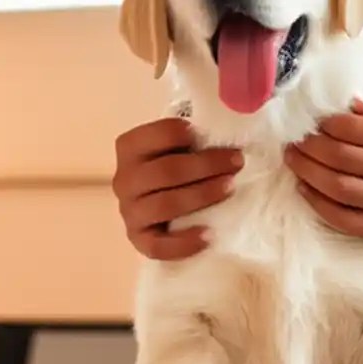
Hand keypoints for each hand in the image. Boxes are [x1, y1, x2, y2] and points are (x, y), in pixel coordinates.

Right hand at [112, 117, 242, 259]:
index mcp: (132, 147)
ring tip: (230, 188)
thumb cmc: (179, 161)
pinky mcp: (139, 238)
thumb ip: (198, 131)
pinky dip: (183, 242)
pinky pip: (157, 246)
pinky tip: (209, 235)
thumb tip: (235, 118)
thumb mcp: (183, 142)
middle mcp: (125, 178)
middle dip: (207, 165)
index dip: (188, 133)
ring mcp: (129, 211)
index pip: (159, 134)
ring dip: (202, 195)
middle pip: (167, 171)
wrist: (163, 196)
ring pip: (165, 205)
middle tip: (237, 162)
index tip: (215, 135)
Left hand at [284, 90, 362, 250]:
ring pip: (337, 187)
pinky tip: (306, 190)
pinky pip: (344, 219)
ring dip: (308, 171)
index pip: (355, 128)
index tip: (314, 120)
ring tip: (294, 159)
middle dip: (310, 145)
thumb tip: (354, 101)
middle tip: (295, 139)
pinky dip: (319, 204)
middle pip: (340, 156)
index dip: (327, 123)